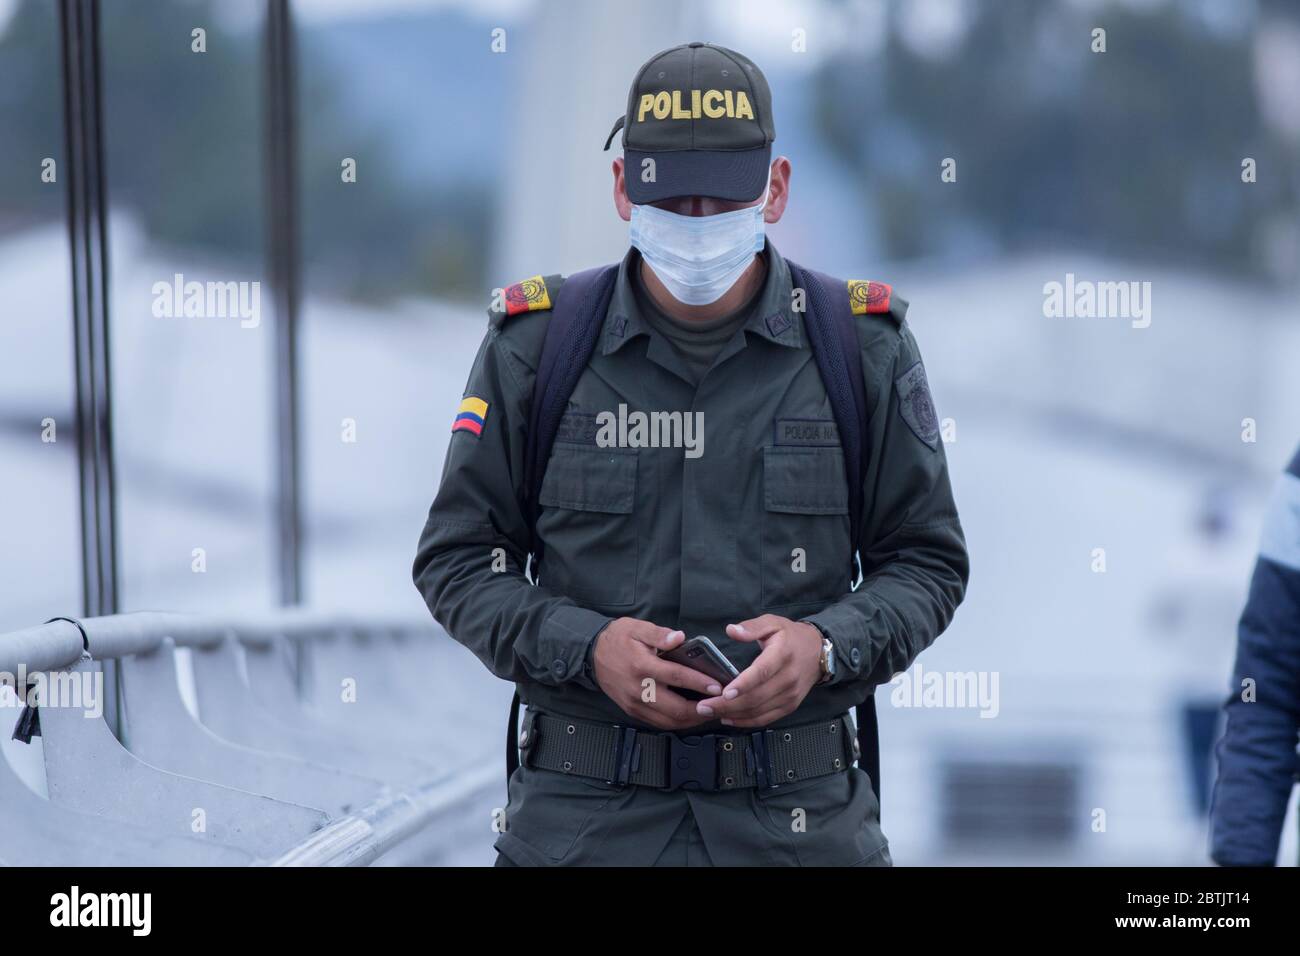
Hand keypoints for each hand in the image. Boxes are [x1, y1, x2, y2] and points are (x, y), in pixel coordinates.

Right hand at [592, 618, 724, 730]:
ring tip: (709, 712)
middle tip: (719, 705)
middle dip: (701, 710)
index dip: (699, 683)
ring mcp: (634, 704)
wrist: (591, 654)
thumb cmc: (617, 638)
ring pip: (668, 721)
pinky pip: (658, 723)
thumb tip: (680, 637)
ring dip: (691, 720)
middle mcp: (637, 689)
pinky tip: (689, 716)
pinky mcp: (632, 711)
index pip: (676, 676)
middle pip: (675, 708)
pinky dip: (677, 723)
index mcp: (641, 665)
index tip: (717, 686)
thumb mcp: (637, 628)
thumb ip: (659, 634)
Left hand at [694, 615, 823, 727]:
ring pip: (759, 711)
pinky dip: (746, 721)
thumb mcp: (773, 623)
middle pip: (756, 697)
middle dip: (727, 705)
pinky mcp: (790, 706)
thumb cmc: (790, 636)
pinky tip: (728, 718)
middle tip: (703, 706)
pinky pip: (766, 719)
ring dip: (733, 714)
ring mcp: (790, 695)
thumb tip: (731, 630)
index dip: (743, 684)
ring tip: (710, 712)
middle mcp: (788, 678)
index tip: (724, 692)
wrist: (818, 652)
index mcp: (782, 655)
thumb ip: (752, 627)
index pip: (762, 672)